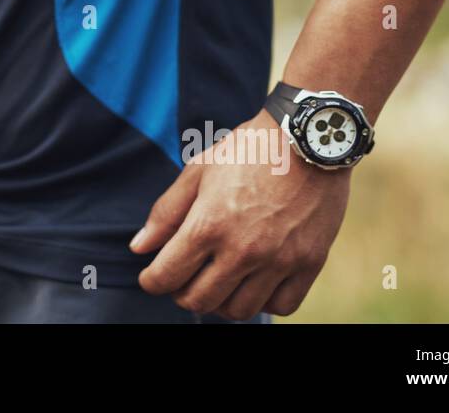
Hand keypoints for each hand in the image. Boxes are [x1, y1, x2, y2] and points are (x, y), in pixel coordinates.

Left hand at [130, 109, 349, 319]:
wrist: (309, 137)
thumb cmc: (249, 150)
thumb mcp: (199, 171)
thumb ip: (166, 212)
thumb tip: (138, 249)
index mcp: (209, 224)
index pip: (167, 276)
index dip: (152, 281)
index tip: (152, 276)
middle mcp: (243, 249)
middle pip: (199, 301)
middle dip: (182, 293)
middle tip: (185, 277)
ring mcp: (279, 260)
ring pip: (239, 311)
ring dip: (222, 301)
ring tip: (219, 279)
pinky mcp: (310, 263)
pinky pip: (282, 306)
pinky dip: (264, 301)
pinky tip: (255, 281)